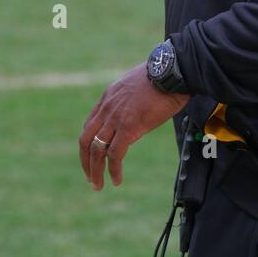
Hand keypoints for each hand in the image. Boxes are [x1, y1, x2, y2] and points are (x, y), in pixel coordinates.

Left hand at [79, 64, 189, 189]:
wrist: (172, 72)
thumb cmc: (163, 77)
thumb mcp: (138, 86)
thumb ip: (131, 99)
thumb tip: (139, 109)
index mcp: (108, 97)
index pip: (89, 125)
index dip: (89, 143)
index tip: (92, 156)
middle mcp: (107, 108)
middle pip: (86, 140)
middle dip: (85, 161)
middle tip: (89, 177)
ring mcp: (116, 118)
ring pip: (96, 150)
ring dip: (95, 171)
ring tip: (98, 185)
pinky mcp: (129, 127)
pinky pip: (115, 154)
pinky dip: (113, 170)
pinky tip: (116, 180)